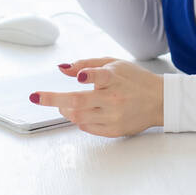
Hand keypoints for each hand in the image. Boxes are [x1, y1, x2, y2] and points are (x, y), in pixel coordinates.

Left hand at [31, 57, 163, 136]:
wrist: (159, 101)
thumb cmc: (135, 79)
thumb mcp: (114, 63)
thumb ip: (87, 64)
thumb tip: (62, 69)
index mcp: (116, 79)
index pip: (100, 76)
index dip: (88, 76)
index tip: (79, 78)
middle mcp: (114, 99)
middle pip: (78, 101)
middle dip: (53, 99)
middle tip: (36, 97)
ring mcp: (114, 117)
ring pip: (78, 116)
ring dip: (64, 109)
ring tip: (61, 104)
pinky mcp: (114, 130)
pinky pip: (87, 127)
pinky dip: (78, 119)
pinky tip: (78, 112)